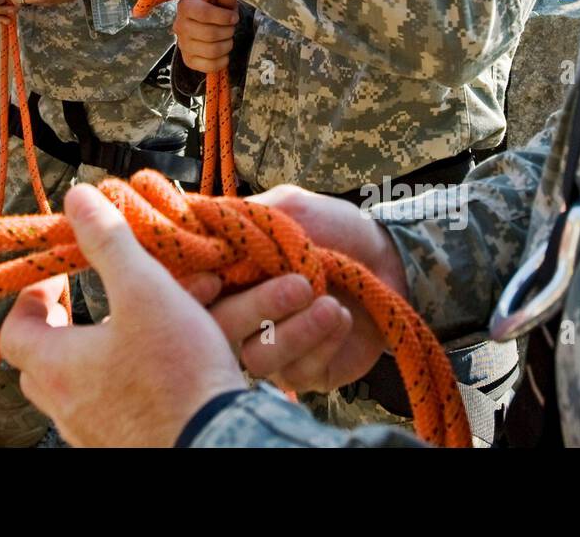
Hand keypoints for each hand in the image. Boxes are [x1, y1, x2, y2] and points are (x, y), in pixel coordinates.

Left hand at [0, 184, 247, 446]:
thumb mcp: (144, 289)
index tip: (58, 276)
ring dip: (98, 352)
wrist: (216, 445)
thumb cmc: (176, 374)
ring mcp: (94, 433)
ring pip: (79, 385)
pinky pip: (111, 406)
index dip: (31, 297)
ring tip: (133, 326)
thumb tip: (78, 199)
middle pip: (41, 361)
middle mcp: (66, 406)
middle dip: (62, 326)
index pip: (14, 330)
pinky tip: (162, 363)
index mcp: (56, 366)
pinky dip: (126, 378)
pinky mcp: (126, 444)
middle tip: (85, 303)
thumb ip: (109, 240)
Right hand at [174, 0, 238, 72]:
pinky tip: (224, 53)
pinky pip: (209, 66)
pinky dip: (222, 61)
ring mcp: (182, 45)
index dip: (223, 17)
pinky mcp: (188, 60)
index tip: (234, 17)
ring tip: (228, 38)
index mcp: (185, 6)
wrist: (204, 21)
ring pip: (212, 51)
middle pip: (210, 34)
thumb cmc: (214, 7)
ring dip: (227, 45)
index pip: (204, 13)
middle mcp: (180, 26)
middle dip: (228, 31)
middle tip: (231, 28)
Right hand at [204, 185, 409, 394]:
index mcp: (228, 273)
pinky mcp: (305, 371)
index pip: (190, 291)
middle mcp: (241, 312)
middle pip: (219, 327)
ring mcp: (271, 345)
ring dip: (295, 331)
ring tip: (329, 303)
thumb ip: (248, 217)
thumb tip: (201, 223)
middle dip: (256, 308)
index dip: (190, 291)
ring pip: (257, 358)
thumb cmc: (335, 228)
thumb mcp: (290, 208)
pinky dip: (322, 340)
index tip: (210, 281)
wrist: (389, 257)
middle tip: (299, 285)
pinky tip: (342, 316)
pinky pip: (298, 371)